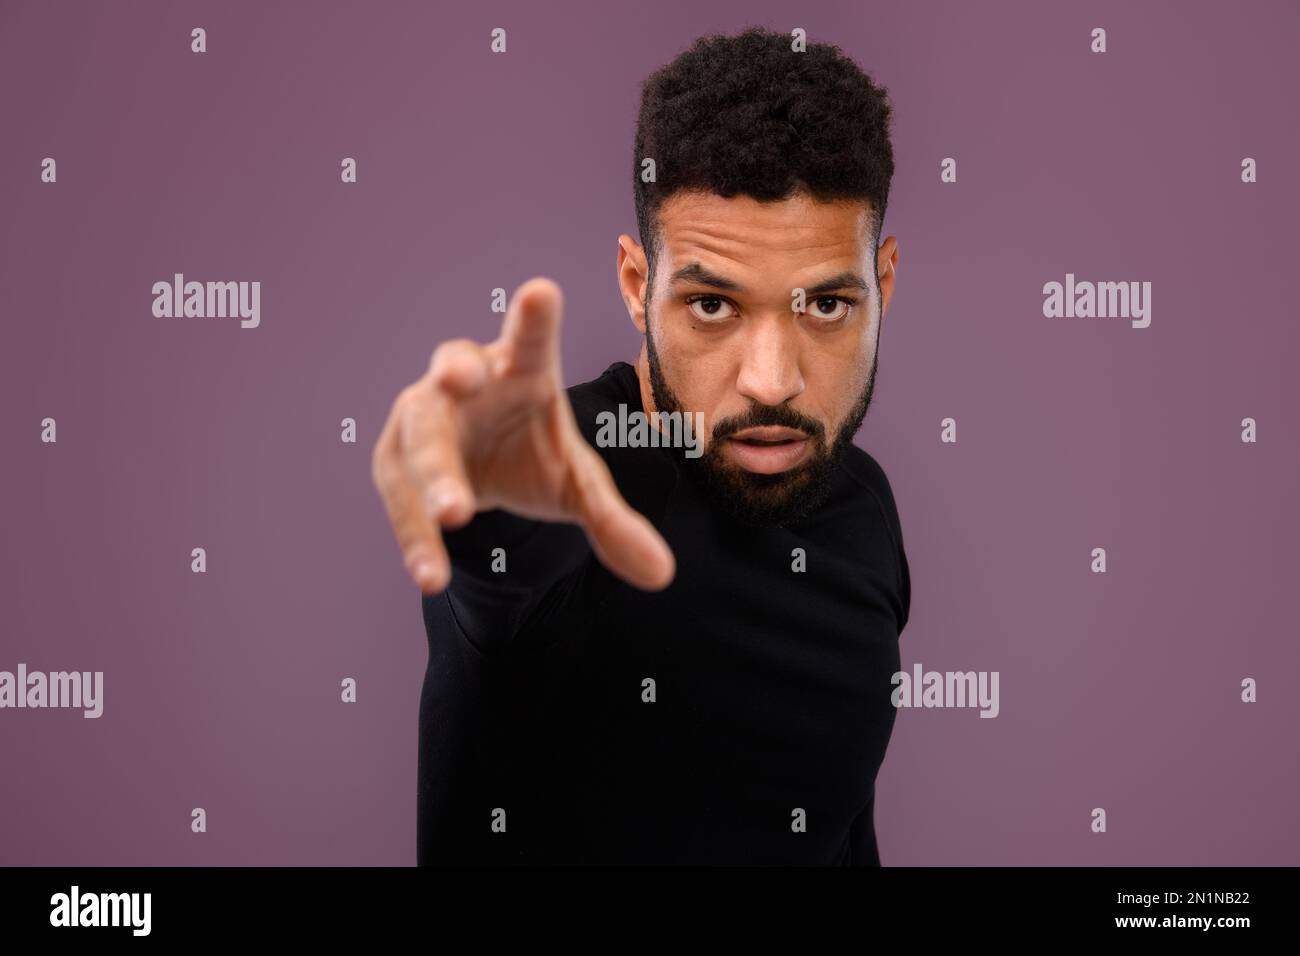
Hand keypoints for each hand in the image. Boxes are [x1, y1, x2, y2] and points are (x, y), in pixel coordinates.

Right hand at [371, 277, 675, 594]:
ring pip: (420, 437)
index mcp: (521, 370)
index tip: (541, 291)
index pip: (529, 339)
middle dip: (453, 376)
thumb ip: (614, 522)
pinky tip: (430, 573)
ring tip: (455, 516)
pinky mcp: (394, 458)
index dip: (533, 318)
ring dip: (434, 474)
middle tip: (459, 379)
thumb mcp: (577, 486)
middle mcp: (466, 382)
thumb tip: (663, 574)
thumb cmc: (532, 455)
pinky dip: (416, 533)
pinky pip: (401, 493)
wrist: (479, 473)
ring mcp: (424, 415)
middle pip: (453, 372)